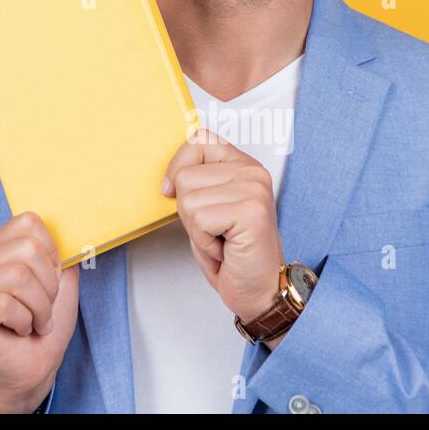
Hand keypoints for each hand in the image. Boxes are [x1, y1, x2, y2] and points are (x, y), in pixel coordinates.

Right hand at [0, 212, 79, 413]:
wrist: (31, 368)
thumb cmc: (43, 327)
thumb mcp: (62, 283)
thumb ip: (60, 253)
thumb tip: (69, 234)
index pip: (28, 223)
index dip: (51, 255)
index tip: (50, 283)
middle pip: (27, 249)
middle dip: (48, 286)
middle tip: (43, 309)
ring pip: (17, 276)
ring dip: (38, 307)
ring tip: (33, 322)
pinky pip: (4, 303)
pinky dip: (23, 321)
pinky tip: (18, 330)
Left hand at [163, 129, 283, 327]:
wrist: (259, 290)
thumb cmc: (234, 254)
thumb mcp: (207, 209)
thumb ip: (195, 184)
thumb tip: (169, 179)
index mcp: (243, 165)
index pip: (198, 139)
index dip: (178, 166)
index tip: (175, 191)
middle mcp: (253, 172)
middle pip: (185, 176)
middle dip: (189, 213)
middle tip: (216, 230)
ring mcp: (254, 188)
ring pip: (188, 199)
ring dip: (197, 230)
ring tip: (222, 239)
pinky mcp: (251, 210)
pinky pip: (200, 219)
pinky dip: (205, 242)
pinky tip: (227, 248)